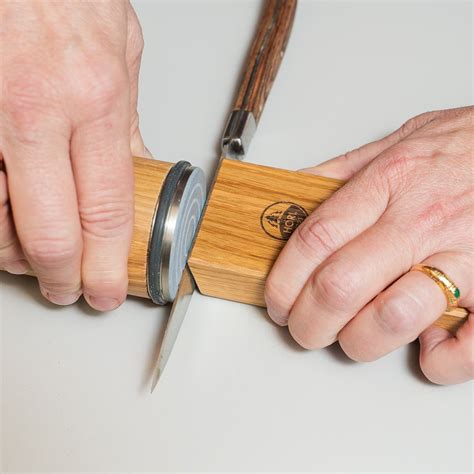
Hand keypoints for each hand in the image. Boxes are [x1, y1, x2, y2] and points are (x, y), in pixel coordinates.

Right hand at [0, 1, 147, 309]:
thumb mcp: (120, 48)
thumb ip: (126, 116)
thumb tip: (135, 164)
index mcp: (93, 99)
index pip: (106, 210)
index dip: (105, 264)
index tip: (105, 290)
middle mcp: (37, 112)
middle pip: (50, 233)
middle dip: (62, 278)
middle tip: (70, 291)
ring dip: (15, 254)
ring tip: (32, 258)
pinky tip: (6, 217)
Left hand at [265, 106, 472, 384]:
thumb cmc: (469, 146)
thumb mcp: (400, 140)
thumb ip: (343, 171)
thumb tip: (295, 191)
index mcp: (390, 182)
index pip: (316, 238)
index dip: (284, 279)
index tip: (276, 300)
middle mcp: (422, 220)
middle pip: (340, 285)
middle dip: (308, 321)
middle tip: (302, 327)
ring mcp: (465, 256)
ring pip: (394, 317)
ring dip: (359, 342)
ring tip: (351, 337)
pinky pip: (468, 345)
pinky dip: (439, 361)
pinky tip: (424, 347)